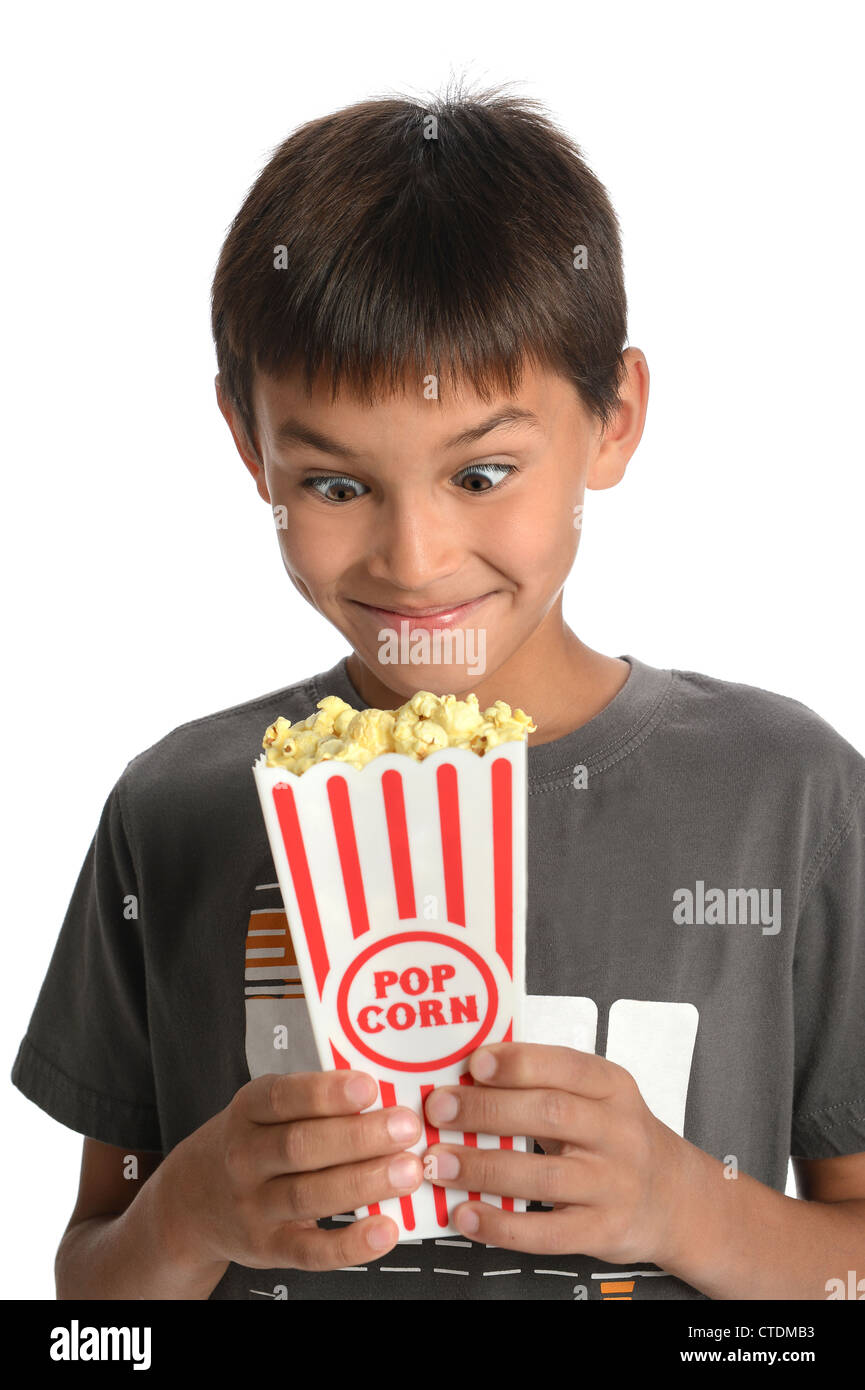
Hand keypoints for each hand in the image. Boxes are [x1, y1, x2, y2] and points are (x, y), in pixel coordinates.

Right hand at [159, 1070, 423, 1272]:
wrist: (190, 1202)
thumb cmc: (250, 1143)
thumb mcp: (264, 1109)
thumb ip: (313, 1102)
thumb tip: (384, 1095)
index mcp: (248, 1110)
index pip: (283, 1097)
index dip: (327, 1093)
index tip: (369, 1087)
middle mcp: (245, 1158)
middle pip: (302, 1146)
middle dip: (359, 1136)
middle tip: (406, 1128)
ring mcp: (254, 1206)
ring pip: (310, 1195)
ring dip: (364, 1183)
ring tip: (408, 1171)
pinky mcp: (268, 1248)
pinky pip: (311, 1251)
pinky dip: (351, 1244)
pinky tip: (385, 1230)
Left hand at [422, 1041, 690, 1262]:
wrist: (675, 1197)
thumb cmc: (618, 1138)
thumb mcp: (598, 1098)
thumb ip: (544, 1084)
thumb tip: (468, 1076)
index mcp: (612, 1087)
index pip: (566, 1066)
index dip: (519, 1063)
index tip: (474, 1063)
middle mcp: (618, 1132)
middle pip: (549, 1114)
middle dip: (486, 1110)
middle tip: (438, 1110)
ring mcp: (613, 1184)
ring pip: (542, 1175)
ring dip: (482, 1168)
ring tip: (439, 1164)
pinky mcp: (603, 1229)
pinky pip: (546, 1232)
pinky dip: (501, 1225)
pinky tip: (467, 1215)